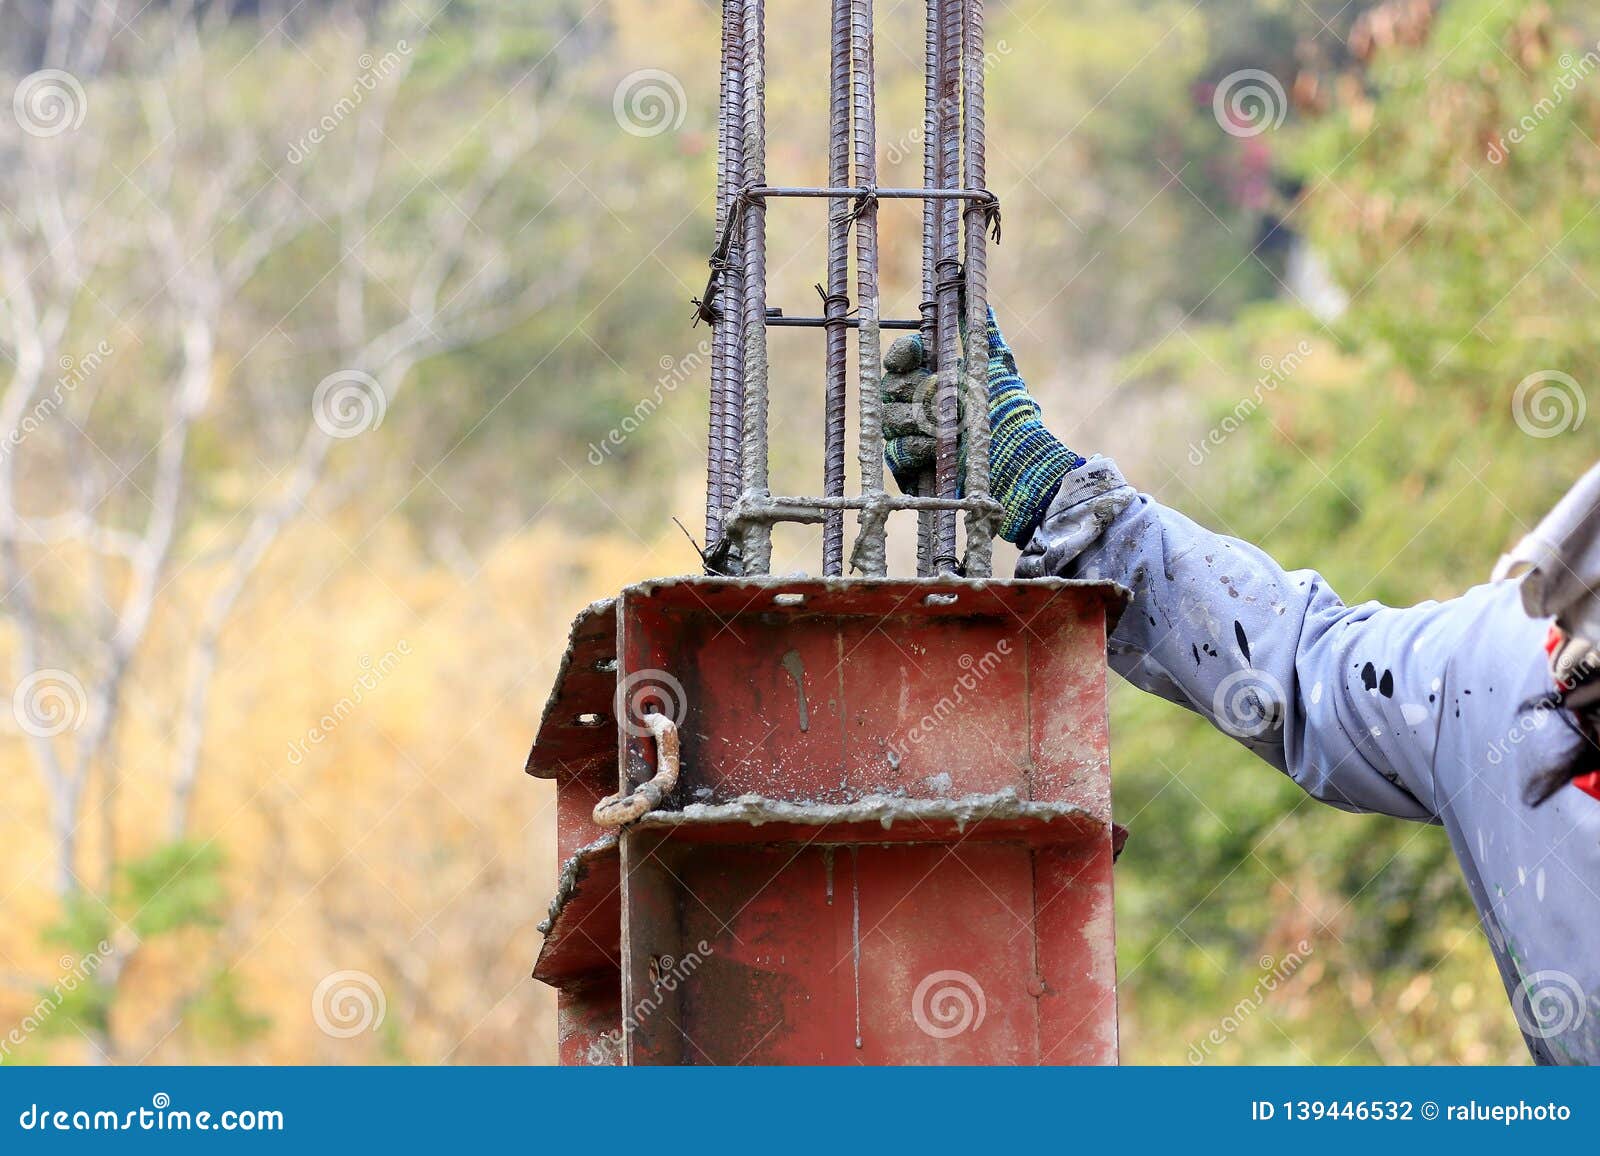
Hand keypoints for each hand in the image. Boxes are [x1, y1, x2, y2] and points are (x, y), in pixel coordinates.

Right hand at [880, 308, 1082, 543]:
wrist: (1019, 463)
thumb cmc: (1010, 413)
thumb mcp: (995, 365)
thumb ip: (979, 328)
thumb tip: (969, 280)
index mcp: (935, 375)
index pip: (901, 358)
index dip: (902, 353)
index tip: (915, 352)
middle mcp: (918, 404)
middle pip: (887, 387)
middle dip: (913, 389)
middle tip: (941, 394)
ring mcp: (911, 436)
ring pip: (888, 419)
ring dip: (916, 420)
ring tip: (946, 426)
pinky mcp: (910, 469)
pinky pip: (894, 452)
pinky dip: (915, 447)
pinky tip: (937, 448)